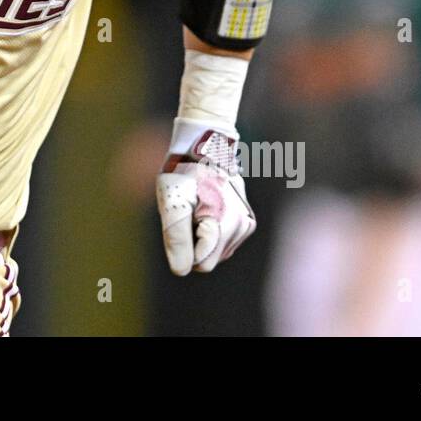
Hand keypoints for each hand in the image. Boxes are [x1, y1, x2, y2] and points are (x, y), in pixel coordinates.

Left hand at [156, 119, 255, 275]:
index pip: (200, 263)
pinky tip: (208, 207)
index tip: (183, 219)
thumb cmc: (184, 174)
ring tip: (198, 206)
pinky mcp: (247, 223)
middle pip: (209, 260)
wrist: (205, 149)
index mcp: (224, 223)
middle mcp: (241, 227)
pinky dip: (212, 231)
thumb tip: (181, 270)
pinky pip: (223, 242)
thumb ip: (176, 237)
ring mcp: (246, 225)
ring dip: (202, 235)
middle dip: (194, 243)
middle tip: (189, 213)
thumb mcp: (172, 202)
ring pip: (216, 253)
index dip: (185, 246)